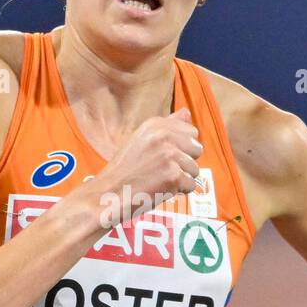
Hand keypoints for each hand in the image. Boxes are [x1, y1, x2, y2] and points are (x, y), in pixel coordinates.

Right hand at [93, 107, 202, 223]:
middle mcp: (163, 136)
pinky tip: (161, 189)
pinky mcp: (173, 175)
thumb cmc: (125, 170)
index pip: (191, 132)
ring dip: (181, 179)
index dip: (182, 148)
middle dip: (185, 163)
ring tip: (159, 180)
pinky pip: (190, 186)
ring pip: (195, 169)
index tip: (164, 156)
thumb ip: (167, 126)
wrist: (109, 193)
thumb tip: (187, 113)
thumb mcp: (142, 139)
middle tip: (162, 170)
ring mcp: (169, 155)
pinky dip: (178, 192)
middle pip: (197, 149)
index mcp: (155, 124)